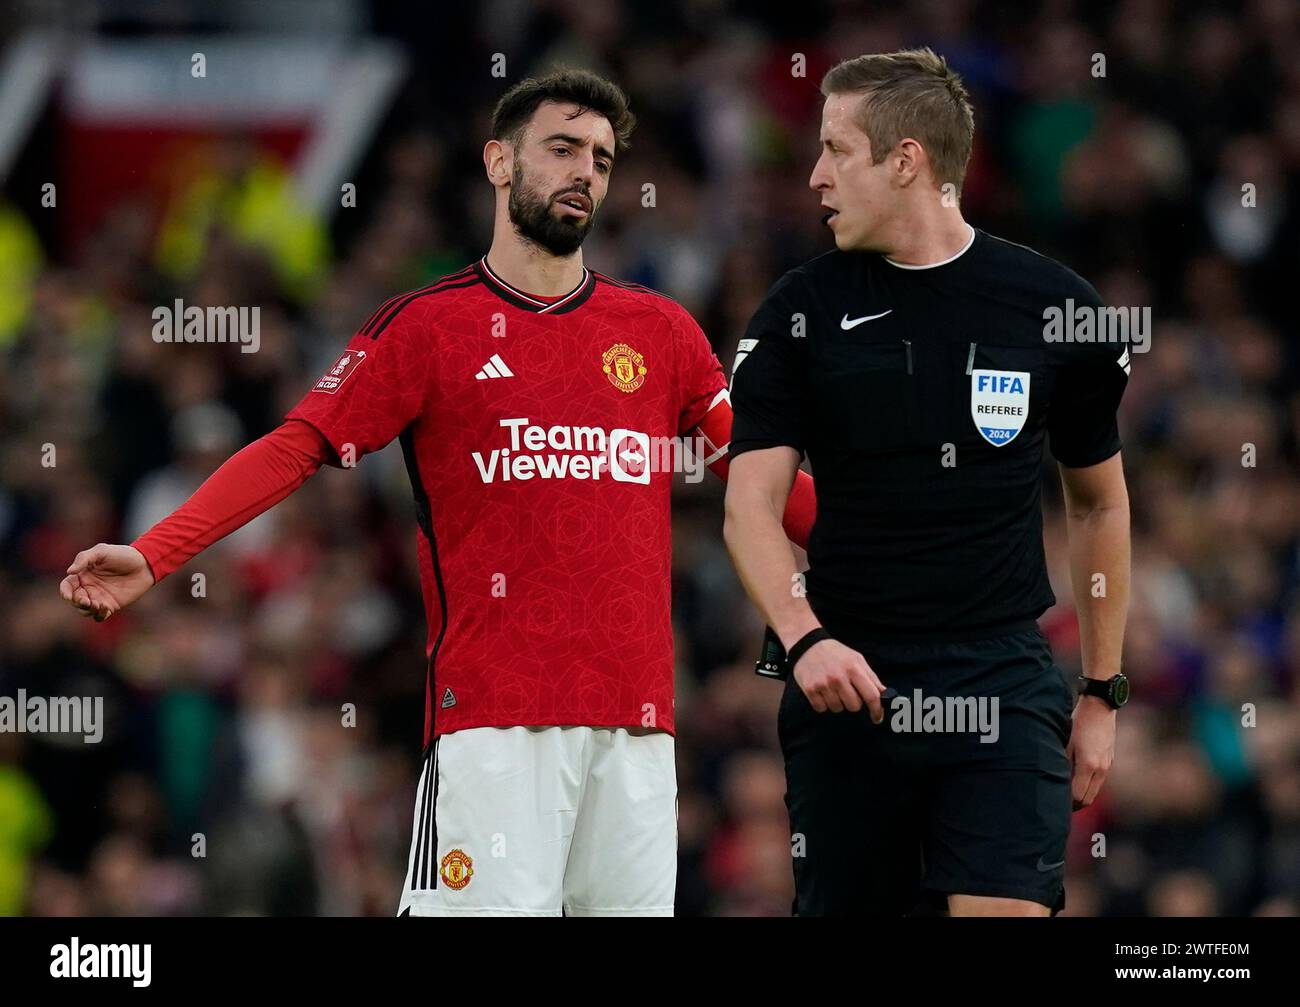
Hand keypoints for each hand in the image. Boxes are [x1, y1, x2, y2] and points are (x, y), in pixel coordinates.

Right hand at [59, 544, 154, 621]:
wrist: (145, 564)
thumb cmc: (122, 555)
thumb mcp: (102, 551)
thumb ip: (84, 559)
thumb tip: (69, 572)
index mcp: (83, 575)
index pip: (67, 586)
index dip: (64, 591)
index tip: (68, 595)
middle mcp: (89, 587)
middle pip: (75, 600)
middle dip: (78, 602)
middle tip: (87, 600)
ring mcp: (99, 597)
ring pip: (85, 610)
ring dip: (87, 610)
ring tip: (96, 604)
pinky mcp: (111, 605)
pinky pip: (99, 616)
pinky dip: (99, 615)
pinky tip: (105, 608)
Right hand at [792, 638, 886, 720]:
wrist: (807, 644)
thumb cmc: (835, 653)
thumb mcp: (856, 659)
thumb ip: (871, 678)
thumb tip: (886, 695)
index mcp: (853, 668)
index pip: (871, 696)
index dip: (877, 710)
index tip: (877, 717)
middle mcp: (838, 677)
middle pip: (854, 706)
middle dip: (853, 702)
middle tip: (847, 691)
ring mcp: (823, 684)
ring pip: (838, 709)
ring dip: (837, 702)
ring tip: (832, 688)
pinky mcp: (810, 689)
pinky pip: (822, 708)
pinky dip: (823, 703)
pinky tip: (822, 691)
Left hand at [1067, 695, 1115, 809]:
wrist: (1100, 705)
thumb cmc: (1078, 720)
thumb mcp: (1065, 741)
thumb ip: (1063, 763)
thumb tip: (1056, 780)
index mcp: (1088, 765)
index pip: (1078, 796)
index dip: (1066, 803)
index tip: (1055, 803)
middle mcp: (1101, 768)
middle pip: (1088, 798)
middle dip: (1074, 804)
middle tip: (1059, 803)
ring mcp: (1108, 765)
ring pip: (1095, 790)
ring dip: (1082, 794)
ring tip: (1066, 793)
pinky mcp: (1110, 760)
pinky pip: (1099, 780)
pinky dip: (1089, 784)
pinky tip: (1077, 779)